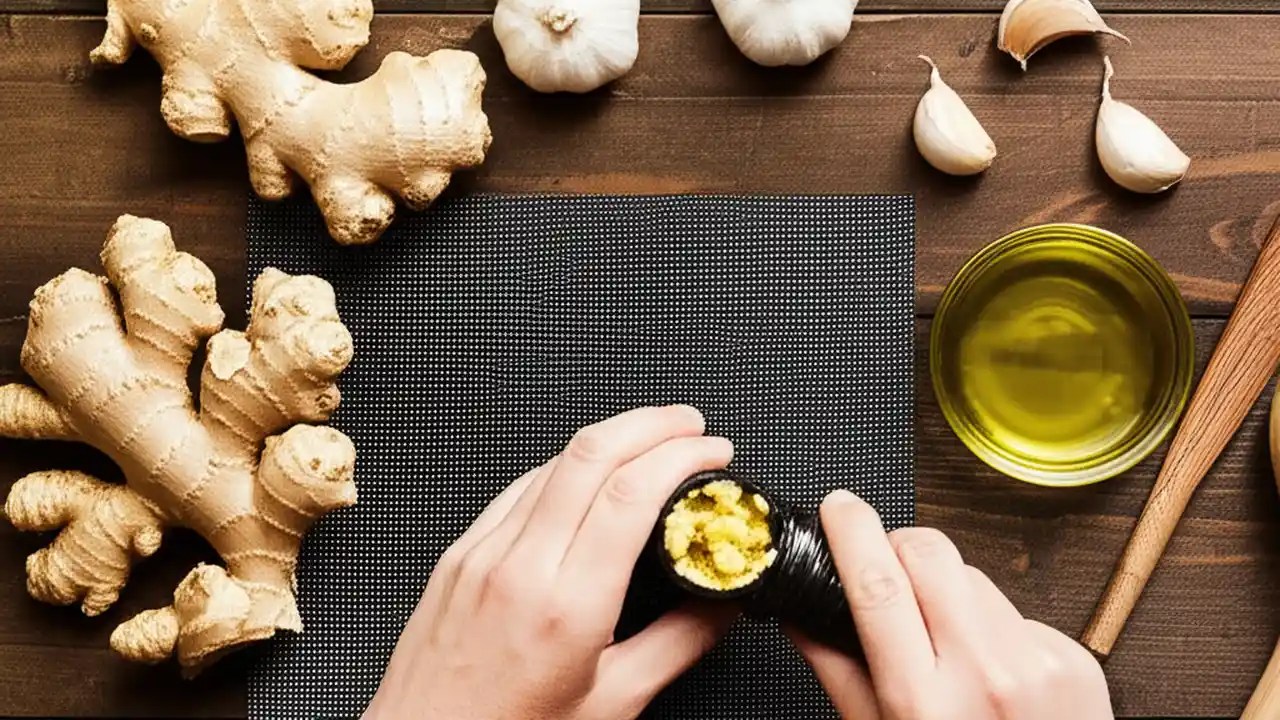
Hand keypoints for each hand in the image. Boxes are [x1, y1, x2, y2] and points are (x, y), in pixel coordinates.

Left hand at [363, 405, 739, 719]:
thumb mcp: (612, 702)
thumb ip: (678, 645)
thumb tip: (722, 605)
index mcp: (567, 605)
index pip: (631, 494)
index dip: (680, 456)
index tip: (713, 452)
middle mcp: (520, 566)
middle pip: (591, 452)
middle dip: (651, 423)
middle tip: (691, 423)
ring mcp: (482, 552)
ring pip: (552, 461)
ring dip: (610, 436)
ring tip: (651, 440)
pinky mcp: (459, 552)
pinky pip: (518, 487)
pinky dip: (564, 466)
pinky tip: (588, 473)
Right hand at [790, 490, 1112, 719]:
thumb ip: (839, 674)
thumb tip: (801, 615)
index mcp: (923, 701)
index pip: (878, 586)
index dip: (852, 533)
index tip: (839, 508)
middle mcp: (984, 676)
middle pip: (930, 553)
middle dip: (899, 547)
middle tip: (887, 571)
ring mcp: (1036, 663)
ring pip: (973, 575)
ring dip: (948, 591)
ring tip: (947, 646)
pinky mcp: (1073, 658)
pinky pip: (1016, 609)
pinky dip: (994, 625)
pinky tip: (992, 667)